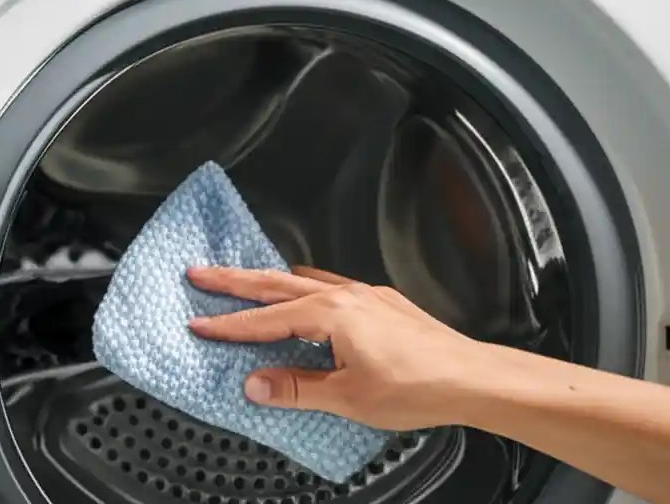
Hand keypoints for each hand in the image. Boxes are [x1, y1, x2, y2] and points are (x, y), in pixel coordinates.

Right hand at [186, 266, 501, 430]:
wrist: (471, 377)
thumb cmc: (417, 387)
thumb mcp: (348, 397)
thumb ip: (297, 388)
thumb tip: (255, 384)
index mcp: (331, 314)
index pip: (266, 320)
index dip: (229, 324)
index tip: (199, 323)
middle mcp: (346, 295)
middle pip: (277, 284)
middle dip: (235, 280)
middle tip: (200, 272)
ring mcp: (366, 295)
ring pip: (304, 281)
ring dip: (270, 282)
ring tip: (244, 280)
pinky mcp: (382, 303)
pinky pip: (331, 285)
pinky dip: (306, 287)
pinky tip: (305, 295)